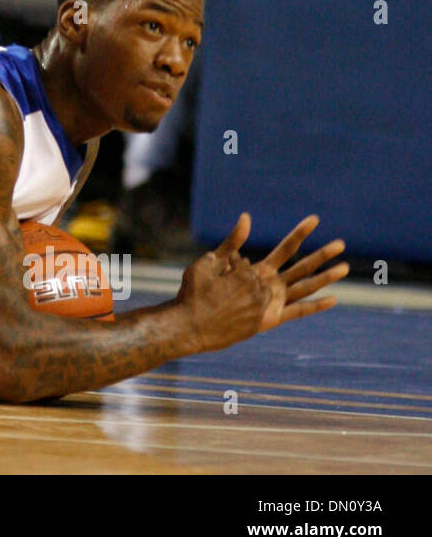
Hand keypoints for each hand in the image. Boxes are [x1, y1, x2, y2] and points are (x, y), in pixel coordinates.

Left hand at [179, 213, 348, 352]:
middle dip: (321, 254)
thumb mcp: (215, 261)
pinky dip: (315, 306)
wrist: (193, 319)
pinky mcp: (273, 318)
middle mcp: (271, 284)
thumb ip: (233, 241)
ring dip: (325, 277)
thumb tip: (246, 217)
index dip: (300, 233)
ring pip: (306, 286)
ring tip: (344, 267)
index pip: (286, 248)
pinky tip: (332, 299)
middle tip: (341, 243)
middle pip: (302, 265)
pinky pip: (298, 311)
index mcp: (260, 269)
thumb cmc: (199, 290)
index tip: (314, 219)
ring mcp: (274, 301)